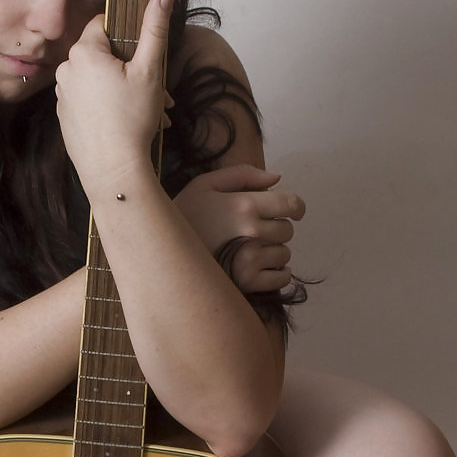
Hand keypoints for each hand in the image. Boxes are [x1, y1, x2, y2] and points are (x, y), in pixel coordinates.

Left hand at [55, 0, 172, 195]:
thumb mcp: (150, 70)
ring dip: (123, 88)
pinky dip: (108, 106)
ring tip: (150, 110)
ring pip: (97, 79)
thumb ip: (155, 28)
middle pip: (102, 54)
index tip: (143, 53)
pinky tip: (129, 123)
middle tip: (156, 88)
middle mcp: (66, 70)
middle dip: (131, 67)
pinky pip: (88, 100)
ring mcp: (63, 95)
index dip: (127, 34)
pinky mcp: (65, 117)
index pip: (103, 23)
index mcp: (84, 52)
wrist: (112, 170)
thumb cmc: (131, 119)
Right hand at [174, 164, 305, 292]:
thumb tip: (277, 178)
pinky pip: (281, 277)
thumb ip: (242, 174)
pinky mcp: (248, 282)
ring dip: (274, 252)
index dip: (296, 207)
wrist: (161, 254)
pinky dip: (276, 274)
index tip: (292, 211)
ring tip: (251, 251)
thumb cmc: (182, 217)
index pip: (291, 204)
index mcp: (244, 204)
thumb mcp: (204, 185)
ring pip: (284, 254)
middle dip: (276, 229)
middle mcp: (252, 232)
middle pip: (287, 230)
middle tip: (254, 232)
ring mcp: (251, 259)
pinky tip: (258, 268)